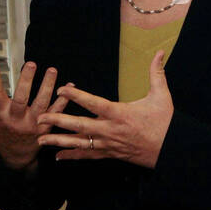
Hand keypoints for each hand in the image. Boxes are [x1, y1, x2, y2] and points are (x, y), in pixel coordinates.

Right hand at [0, 61, 67, 170]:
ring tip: (51, 70)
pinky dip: (63, 100)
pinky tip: (68, 87)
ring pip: (41, 104)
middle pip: (21, 99)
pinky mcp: (45, 128)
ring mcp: (32, 124)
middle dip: (26, 82)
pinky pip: (56, 112)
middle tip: (30, 64)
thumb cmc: (2, 130)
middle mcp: (16, 120)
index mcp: (1, 114)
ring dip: (47, 86)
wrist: (15, 155)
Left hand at [37, 50, 173, 168]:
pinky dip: (73, 156)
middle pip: (79, 126)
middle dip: (58, 122)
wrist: (170, 151)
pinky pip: (88, 156)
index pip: (94, 103)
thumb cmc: (165, 123)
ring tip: (40, 140)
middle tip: (40, 118)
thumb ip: (157, 73)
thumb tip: (160, 53)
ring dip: (59, 141)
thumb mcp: (162, 96)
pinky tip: (58, 157)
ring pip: (79, 144)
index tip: (61, 90)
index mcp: (120, 114)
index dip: (76, 96)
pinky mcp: (110, 154)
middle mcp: (110, 130)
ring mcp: (108, 144)